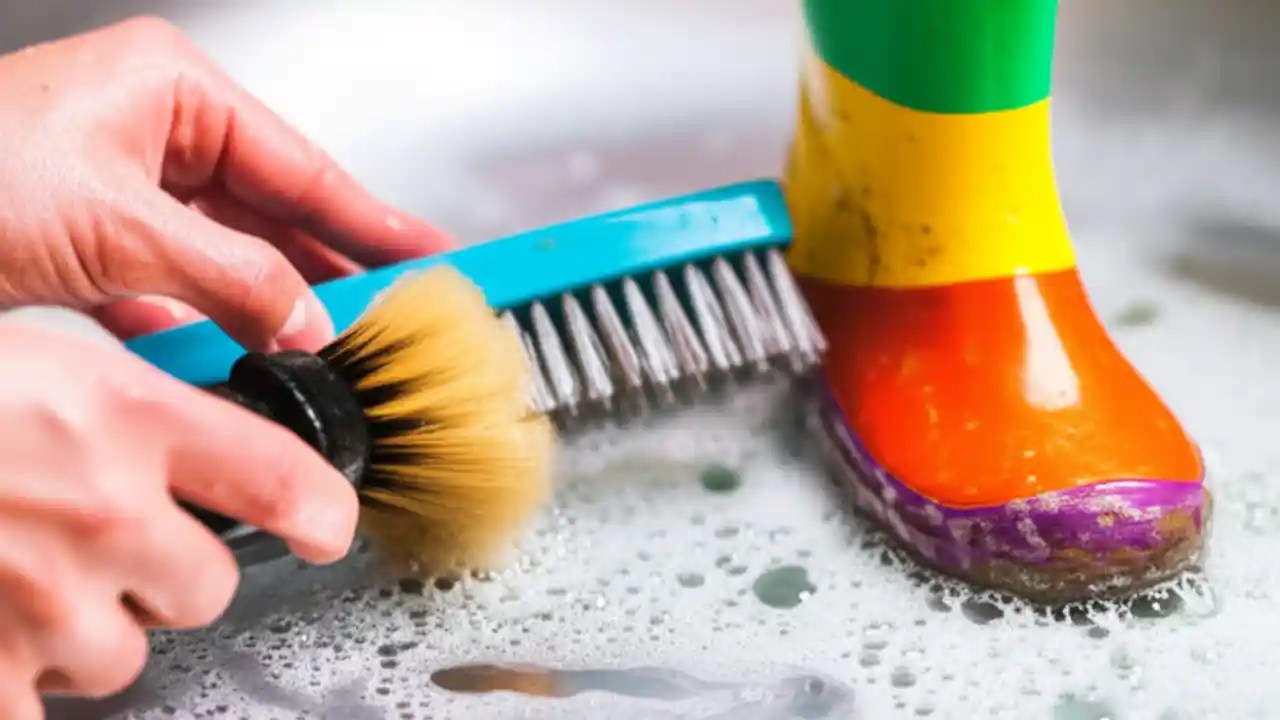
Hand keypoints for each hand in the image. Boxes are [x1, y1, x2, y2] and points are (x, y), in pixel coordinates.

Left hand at [0, 16, 451, 351]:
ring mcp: (120, 186)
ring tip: (332, 343)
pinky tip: (236, 354)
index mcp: (171, 91)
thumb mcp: (115, 228)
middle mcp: (151, 130)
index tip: (432, 256)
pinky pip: (172, 286)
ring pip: (227, 254)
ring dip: (268, 305)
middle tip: (395, 313)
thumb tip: (308, 319)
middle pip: (274, 211)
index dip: (375, 221)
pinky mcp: (88, 240)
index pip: (304, 167)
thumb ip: (232, 276)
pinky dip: (201, 324)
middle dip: (330, 269)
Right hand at [0, 320, 358, 716]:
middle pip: (209, 589)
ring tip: (10, 578)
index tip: (323, 526)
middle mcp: (99, 513)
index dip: (322, 513)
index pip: (287, 483)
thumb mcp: (29, 352)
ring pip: (124, 656)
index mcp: (123, 417)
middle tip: (99, 543)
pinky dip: (17, 683)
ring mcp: (38, 603)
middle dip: (165, 574)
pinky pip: (41, 708)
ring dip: (83, 630)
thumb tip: (196, 445)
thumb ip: (122, 404)